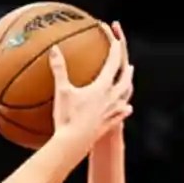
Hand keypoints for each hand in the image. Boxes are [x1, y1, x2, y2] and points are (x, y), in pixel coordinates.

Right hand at [48, 22, 133, 154]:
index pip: (113, 62)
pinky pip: (120, 114)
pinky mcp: (108, 124)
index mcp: (102, 87)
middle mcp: (111, 98)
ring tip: (129, 82)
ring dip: (128, 86)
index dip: (115, 47)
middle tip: (128, 61)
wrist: (73, 144)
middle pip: (124, 79)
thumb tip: (54, 49)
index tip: (116, 37)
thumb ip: (59, 69)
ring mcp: (111, 112)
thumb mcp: (62, 91)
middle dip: (126, 68)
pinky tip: (126, 109)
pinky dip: (124, 109)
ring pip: (125, 96)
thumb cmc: (68, 118)